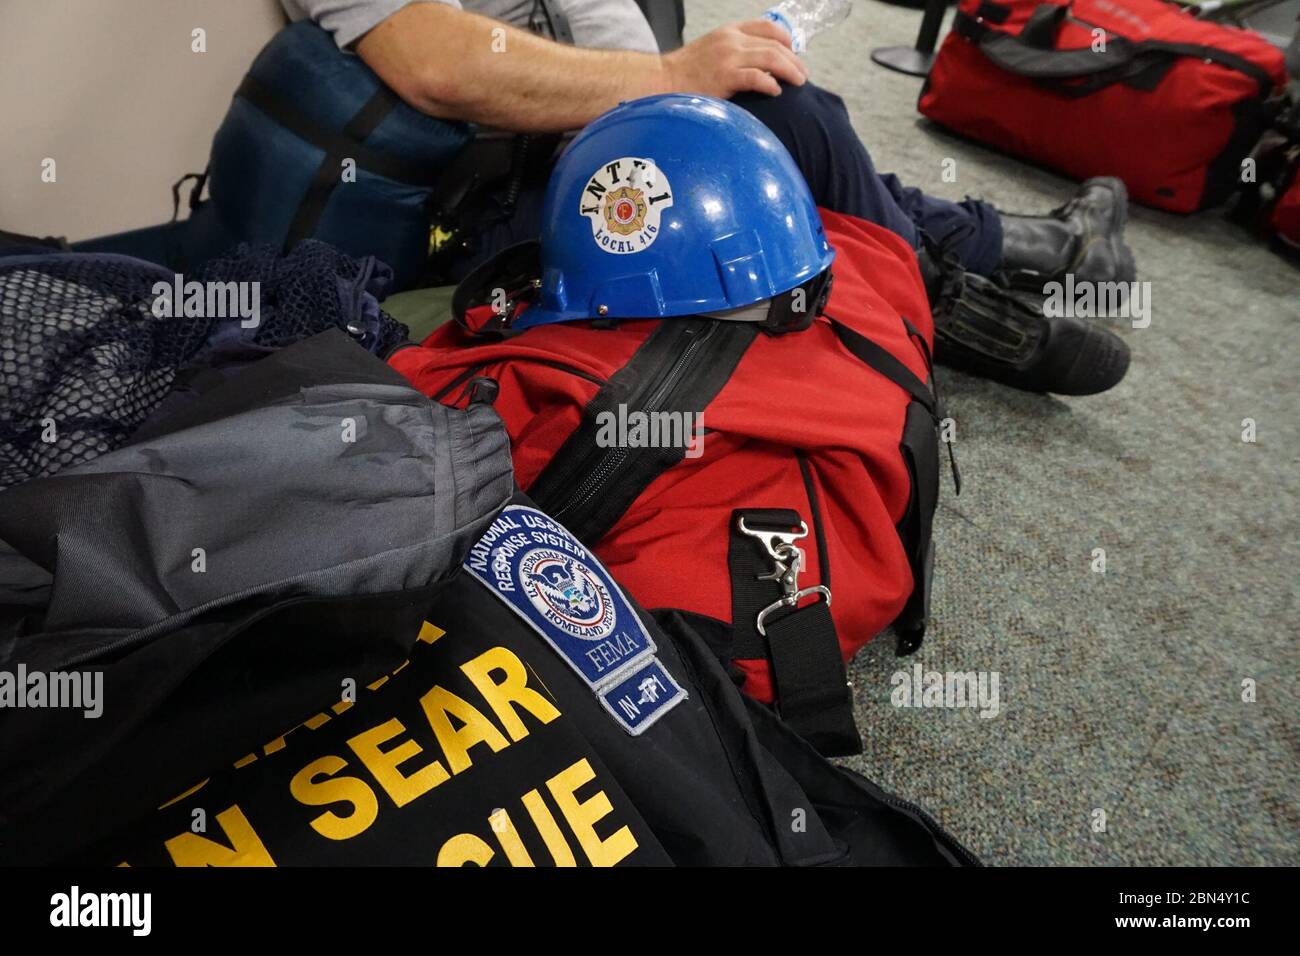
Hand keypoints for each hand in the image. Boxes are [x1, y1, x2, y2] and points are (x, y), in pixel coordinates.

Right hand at [663, 19, 809, 98]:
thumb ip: (735, 51)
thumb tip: (760, 64)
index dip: (785, 39)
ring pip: (770, 57)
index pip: (766, 27)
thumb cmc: (687, 72)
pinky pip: (756, 77)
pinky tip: (776, 91)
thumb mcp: (712, 50)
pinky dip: (770, 83)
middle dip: (793, 59)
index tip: (794, 53)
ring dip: (789, 70)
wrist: (663, 81)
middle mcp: (731, 40)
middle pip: (773, 44)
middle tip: (802, 74)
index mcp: (729, 31)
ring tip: (798, 82)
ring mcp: (728, 57)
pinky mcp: (724, 77)